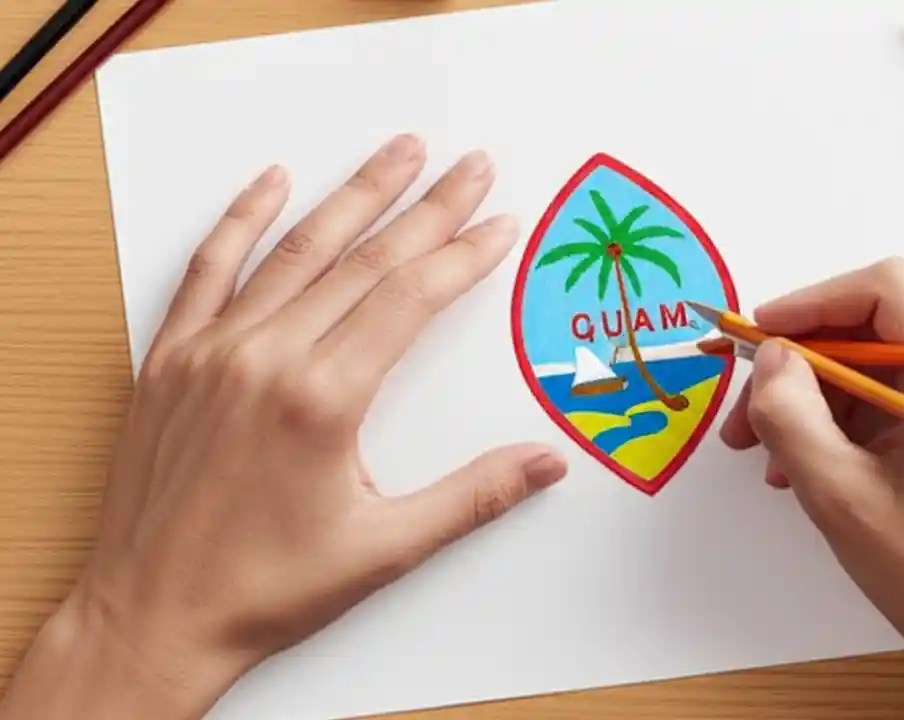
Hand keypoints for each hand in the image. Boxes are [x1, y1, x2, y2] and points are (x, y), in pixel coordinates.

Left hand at [0, 134, 566, 719]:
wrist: (151, 615)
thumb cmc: (264, 588)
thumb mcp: (385, 549)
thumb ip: (474, 496)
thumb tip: (546, 462)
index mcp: (322, 399)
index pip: (410, 299)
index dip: (462, 254)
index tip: (498, 222)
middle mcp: (266, 358)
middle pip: (365, 261)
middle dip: (428, 208)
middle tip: (472, 165)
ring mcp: (213, 351)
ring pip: (296, 251)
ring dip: (354, 196)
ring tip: (399, 152)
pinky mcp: (173, 358)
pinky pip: (210, 269)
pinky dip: (242, 220)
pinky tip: (272, 181)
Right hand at [721, 259, 903, 719]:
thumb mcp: (837, 493)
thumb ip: (790, 413)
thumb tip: (771, 355)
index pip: (886, 290)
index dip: (812, 303)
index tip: (758, 338)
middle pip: (878, 327)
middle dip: (804, 365)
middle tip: (745, 415)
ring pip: (881, 363)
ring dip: (819, 398)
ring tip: (770, 455)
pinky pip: (901, 394)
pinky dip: (850, 418)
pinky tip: (811, 462)